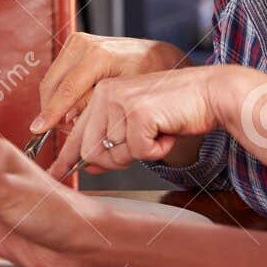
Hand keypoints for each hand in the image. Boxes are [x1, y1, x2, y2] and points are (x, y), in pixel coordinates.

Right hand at [33, 34, 188, 135]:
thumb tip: (68, 119)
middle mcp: (82, 44)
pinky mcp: (72, 44)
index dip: (52, 112)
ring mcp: (76, 42)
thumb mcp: (125, 96)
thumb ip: (95, 106)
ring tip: (69, 121)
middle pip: (52, 84)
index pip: (67, 89)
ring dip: (54, 103)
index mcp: (98, 55)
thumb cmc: (147, 75)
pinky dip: (59, 93)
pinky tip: (72, 107)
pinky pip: (57, 75)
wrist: (154, 54)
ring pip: (51, 80)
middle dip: (50, 110)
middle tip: (57, 131)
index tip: (38, 129)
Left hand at [47, 64, 241, 177]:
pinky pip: (139, 153)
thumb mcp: (136, 124)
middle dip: (117, 161)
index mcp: (102, 93)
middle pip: (91, 152)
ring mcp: (121, 101)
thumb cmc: (176, 109)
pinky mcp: (139, 112)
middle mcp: (106, 93)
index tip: (54, 173)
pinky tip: (168, 132)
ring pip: (114, 155)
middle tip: (144, 146)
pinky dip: (157, 151)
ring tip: (158, 133)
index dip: (65, 157)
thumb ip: (111, 140)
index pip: (76, 132)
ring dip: (141, 153)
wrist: (212, 93)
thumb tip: (87, 166)